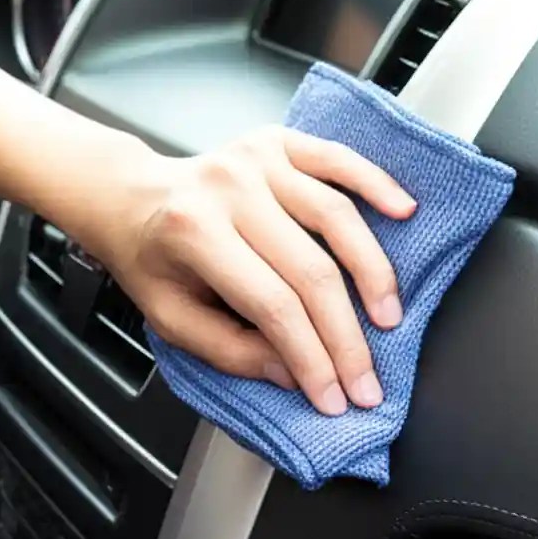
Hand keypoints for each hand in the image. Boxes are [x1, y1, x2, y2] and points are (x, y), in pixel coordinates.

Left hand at [70, 127, 415, 415]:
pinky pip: (338, 159)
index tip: (335, 397)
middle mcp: (228, 188)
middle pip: (311, 270)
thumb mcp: (171, 320)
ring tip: (389, 316)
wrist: (134, 200)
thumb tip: (295, 374)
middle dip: (346, 336)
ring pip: (336, 216)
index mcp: (194, 233)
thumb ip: (231, 351)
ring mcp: (257, 159)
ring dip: (373, 273)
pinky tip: (403, 211)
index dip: (312, 358)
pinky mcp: (278, 141)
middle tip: (367, 382)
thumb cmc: (155, 262)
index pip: (272, 305)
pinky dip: (376, 183)